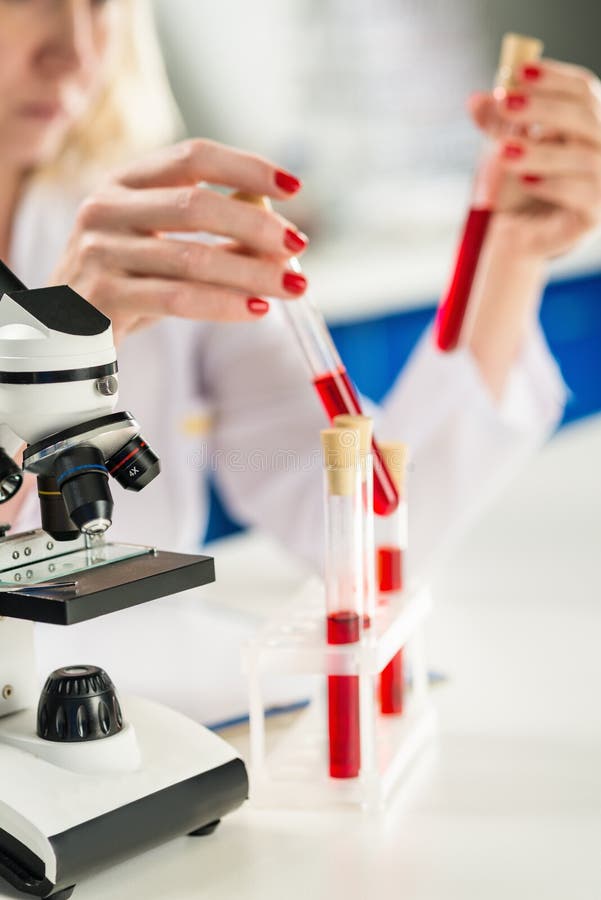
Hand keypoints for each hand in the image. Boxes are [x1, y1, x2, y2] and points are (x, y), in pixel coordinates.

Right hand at [52, 140, 308, 342]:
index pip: (192, 157)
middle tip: (298, 245)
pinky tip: (257, 310)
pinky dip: (225, 305)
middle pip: (196, 205)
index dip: (247, 167)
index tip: (294, 186)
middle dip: (257, 226)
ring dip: (253, 273)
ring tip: (294, 285)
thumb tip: (281, 235)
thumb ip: (217, 235)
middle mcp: (107, 208)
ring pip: (192, 258)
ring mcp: (101, 251)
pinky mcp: (103, 297)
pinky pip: (177, 299)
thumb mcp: (165, 247)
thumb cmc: (127, 282)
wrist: (64, 330)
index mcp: (126, 182)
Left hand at [469, 59, 600, 259]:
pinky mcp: (595, 216)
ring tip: (503, 152)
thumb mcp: (499, 149)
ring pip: (587, 157)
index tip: (518, 72)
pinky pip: (586, 195)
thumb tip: (476, 100)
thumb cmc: (511, 189)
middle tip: (506, 105)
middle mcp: (600, 149)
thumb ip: (494, 123)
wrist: (508, 238)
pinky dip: (554, 185)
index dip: (553, 78)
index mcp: (583, 126)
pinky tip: (526, 181)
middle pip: (588, 116)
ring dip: (542, 151)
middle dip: (545, 107)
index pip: (582, 90)